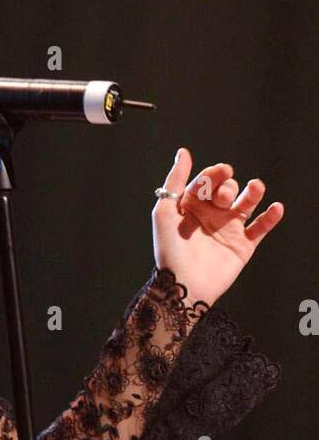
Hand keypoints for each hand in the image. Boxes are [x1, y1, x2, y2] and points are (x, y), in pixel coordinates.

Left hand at [152, 147, 284, 306]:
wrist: (182, 286)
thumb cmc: (169, 251)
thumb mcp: (165, 212)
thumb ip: (175, 182)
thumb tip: (184, 153)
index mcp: (192, 206)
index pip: (207, 181)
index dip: (214, 174)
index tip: (222, 171)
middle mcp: (211, 215)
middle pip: (227, 190)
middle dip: (227, 188)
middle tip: (223, 199)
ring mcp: (228, 230)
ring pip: (247, 204)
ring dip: (253, 193)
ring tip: (256, 187)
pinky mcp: (242, 246)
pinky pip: (260, 229)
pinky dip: (270, 218)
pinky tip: (276, 208)